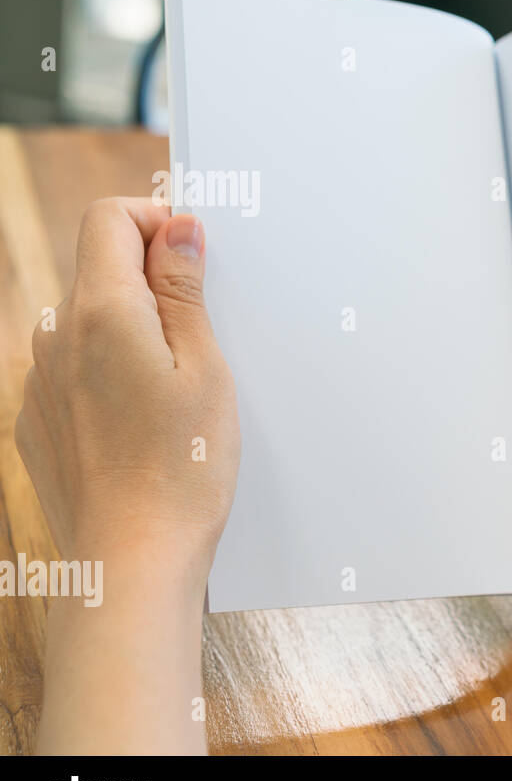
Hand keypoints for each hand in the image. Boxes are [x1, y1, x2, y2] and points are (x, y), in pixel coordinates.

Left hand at [16, 197, 238, 586]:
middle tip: (204, 333)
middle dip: (151, 282)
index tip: (192, 253)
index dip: (155, 220)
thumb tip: (175, 227)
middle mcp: (56, 337)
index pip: (109, 219)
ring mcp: (39, 381)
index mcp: (102, 313)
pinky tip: (145, 423)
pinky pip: (73, 371)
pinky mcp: (36, 420)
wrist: (133, 561)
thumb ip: (184, 289)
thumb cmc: (183, 469)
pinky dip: (109, 375)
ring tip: (177, 389)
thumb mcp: (206, 367)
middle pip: (99, 270)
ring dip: (131, 332)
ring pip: (87, 323)